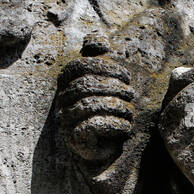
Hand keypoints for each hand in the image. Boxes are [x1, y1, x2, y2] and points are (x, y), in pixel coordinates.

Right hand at [56, 48, 135, 163]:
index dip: (103, 66)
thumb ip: (101, 61)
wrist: (111, 154)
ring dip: (118, 108)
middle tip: (131, 96)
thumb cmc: (110, 116)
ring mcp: (67, 123)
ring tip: (130, 113)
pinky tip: (125, 128)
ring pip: (90, 105)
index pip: (78, 66)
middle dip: (114, 88)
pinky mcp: (75, 141)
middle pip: (85, 85)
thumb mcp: (108, 85)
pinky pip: (93, 125)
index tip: (125, 76)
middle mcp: (62, 103)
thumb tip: (98, 39)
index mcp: (68, 86)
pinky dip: (115, 124)